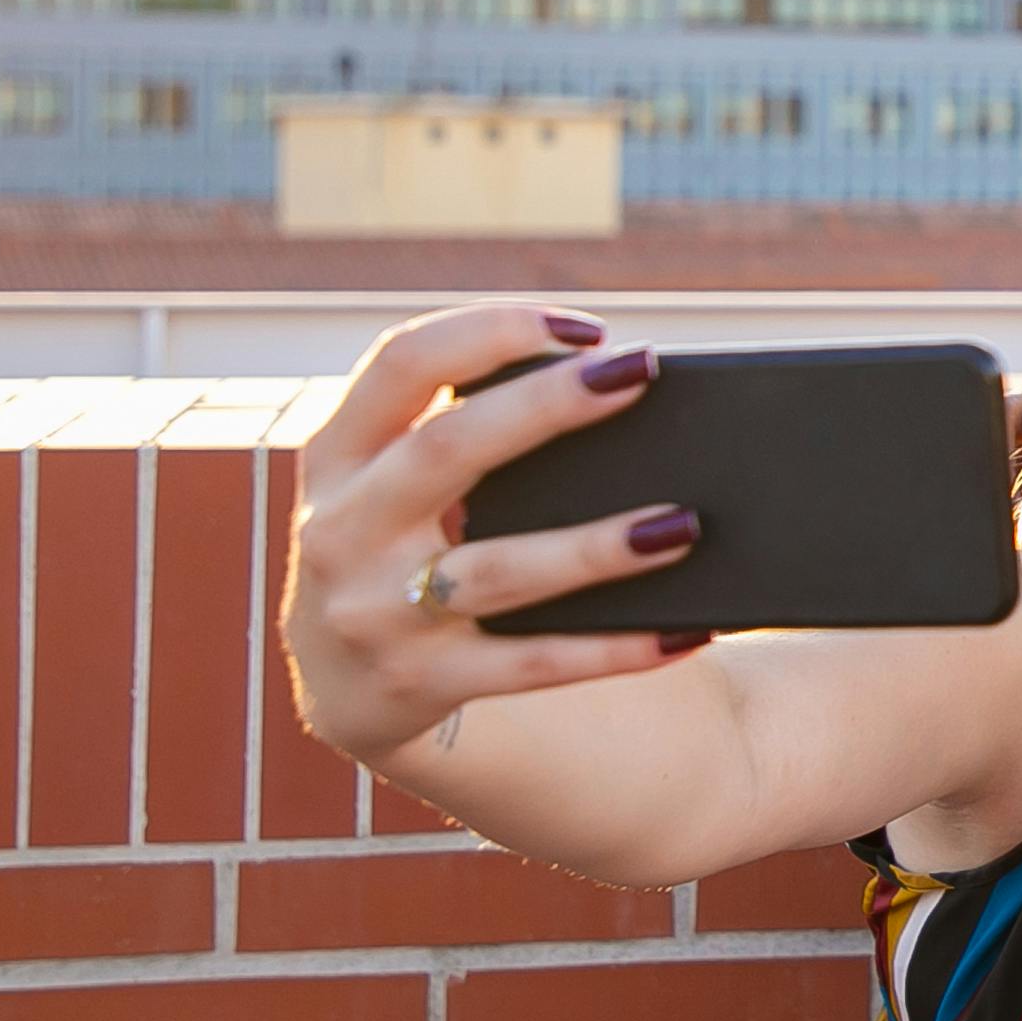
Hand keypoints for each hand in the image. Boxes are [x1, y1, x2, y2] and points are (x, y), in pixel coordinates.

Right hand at [282, 304, 708, 763]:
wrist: (341, 692)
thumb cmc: (397, 549)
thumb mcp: (387, 486)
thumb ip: (454, 436)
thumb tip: (611, 390)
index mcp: (338, 456)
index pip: (401, 362)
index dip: (490, 330)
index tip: (587, 328)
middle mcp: (343, 530)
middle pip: (447, 448)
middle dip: (546, 405)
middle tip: (641, 373)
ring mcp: (375, 615)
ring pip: (499, 570)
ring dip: (596, 547)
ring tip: (683, 523)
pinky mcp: (419, 687)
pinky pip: (532, 665)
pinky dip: (612, 649)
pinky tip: (683, 631)